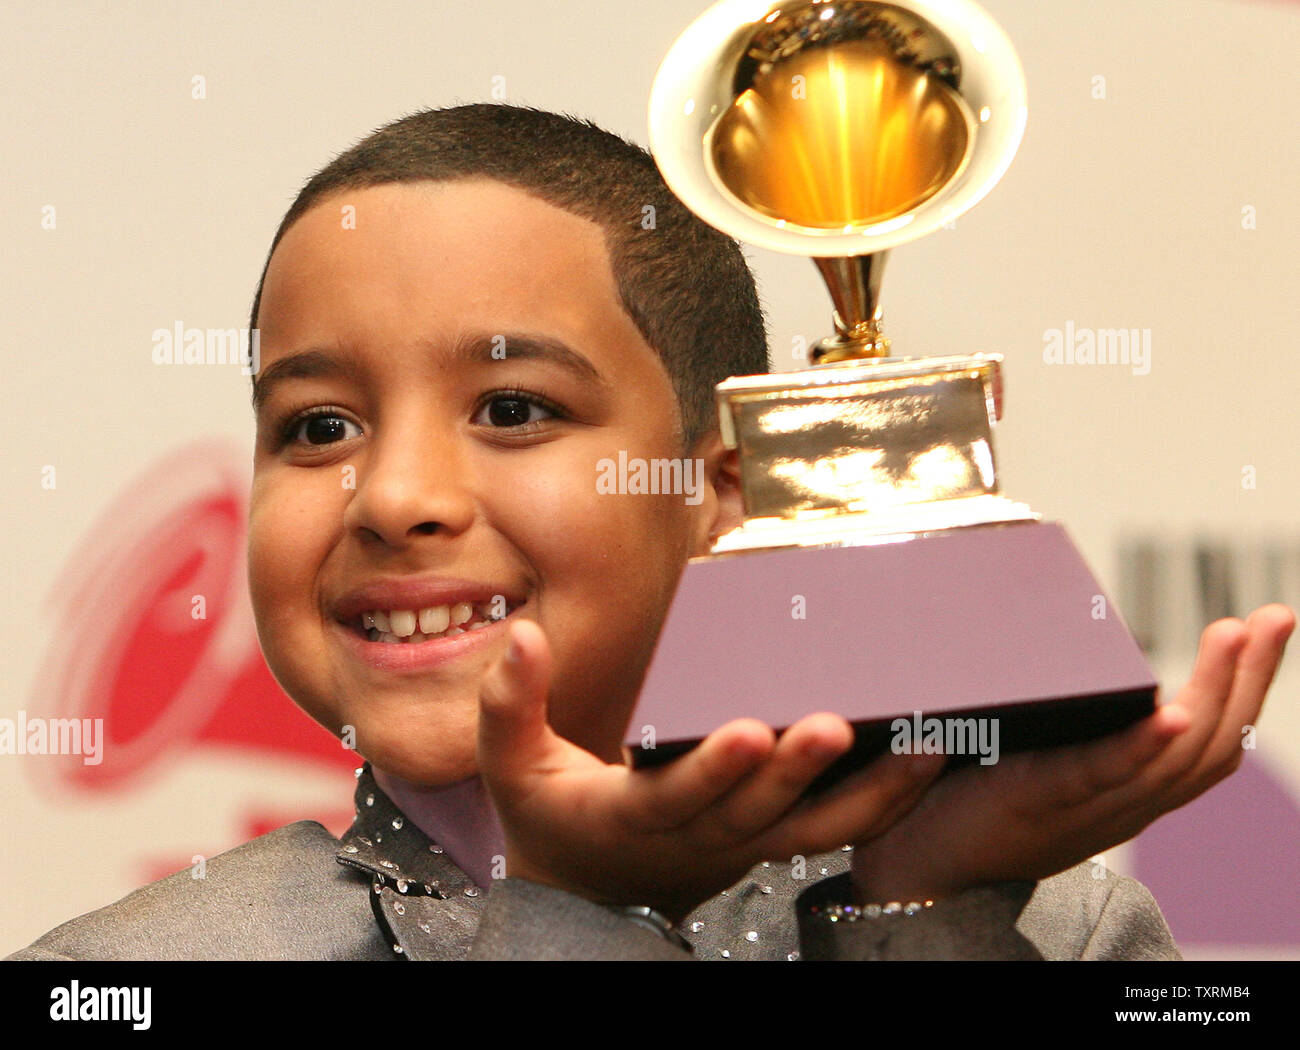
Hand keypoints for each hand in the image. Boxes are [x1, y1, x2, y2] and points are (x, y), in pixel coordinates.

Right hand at [476, 617, 945, 923]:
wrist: (586, 892)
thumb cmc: (550, 817)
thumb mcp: (510, 766)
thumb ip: (511, 703)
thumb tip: (522, 636)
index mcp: (629, 816)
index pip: (674, 797)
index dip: (711, 770)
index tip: (745, 731)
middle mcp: (696, 837)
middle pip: (755, 812)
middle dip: (795, 770)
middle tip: (835, 722)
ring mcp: (740, 844)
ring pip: (811, 830)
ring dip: (869, 794)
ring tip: (924, 746)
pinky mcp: (768, 838)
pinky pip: (831, 827)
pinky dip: (881, 800)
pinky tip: (927, 760)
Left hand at [850, 604, 1294, 902]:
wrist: (912, 863)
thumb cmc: (963, 797)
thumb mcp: (1034, 750)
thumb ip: (1065, 712)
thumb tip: (1079, 643)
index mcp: (1125, 793)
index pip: (1208, 745)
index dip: (1243, 689)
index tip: (1262, 630)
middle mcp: (1122, 806)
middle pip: (1211, 747)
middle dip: (1249, 678)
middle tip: (1275, 616)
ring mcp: (1086, 806)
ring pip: (1175, 757)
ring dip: (1215, 692)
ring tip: (1236, 634)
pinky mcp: (1039, 798)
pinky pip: (1104, 774)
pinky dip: (1144, 746)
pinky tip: (1175, 714)